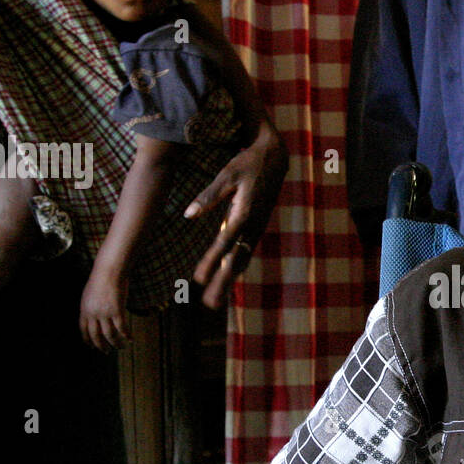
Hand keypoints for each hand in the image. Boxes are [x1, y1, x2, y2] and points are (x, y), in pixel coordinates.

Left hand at [79, 265, 130, 350]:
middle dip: (101, 346)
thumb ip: (91, 307)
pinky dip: (126, 335)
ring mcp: (105, 313)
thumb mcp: (89, 294)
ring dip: (115, 343)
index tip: (92, 347)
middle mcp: (93, 313)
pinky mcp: (117, 310)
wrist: (109, 271)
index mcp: (84, 310)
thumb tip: (94, 316)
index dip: (87, 340)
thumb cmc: (101, 279)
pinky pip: (122, 328)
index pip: (84, 330)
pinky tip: (130, 339)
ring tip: (120, 347)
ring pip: (109, 334)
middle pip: (96, 335)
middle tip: (106, 352)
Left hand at [185, 127, 286, 307]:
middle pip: (236, 260)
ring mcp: (257, 228)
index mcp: (245, 213)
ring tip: (215, 301)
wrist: (275, 158)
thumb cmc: (247, 163)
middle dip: (222, 283)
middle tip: (209, 305)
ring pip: (242, 260)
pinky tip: (228, 279)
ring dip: (228, 280)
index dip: (211, 262)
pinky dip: (236, 269)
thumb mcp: (226, 175)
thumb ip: (208, 197)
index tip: (198, 279)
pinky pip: (246, 253)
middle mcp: (253, 225)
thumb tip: (188, 214)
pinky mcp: (257, 227)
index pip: (224, 243)